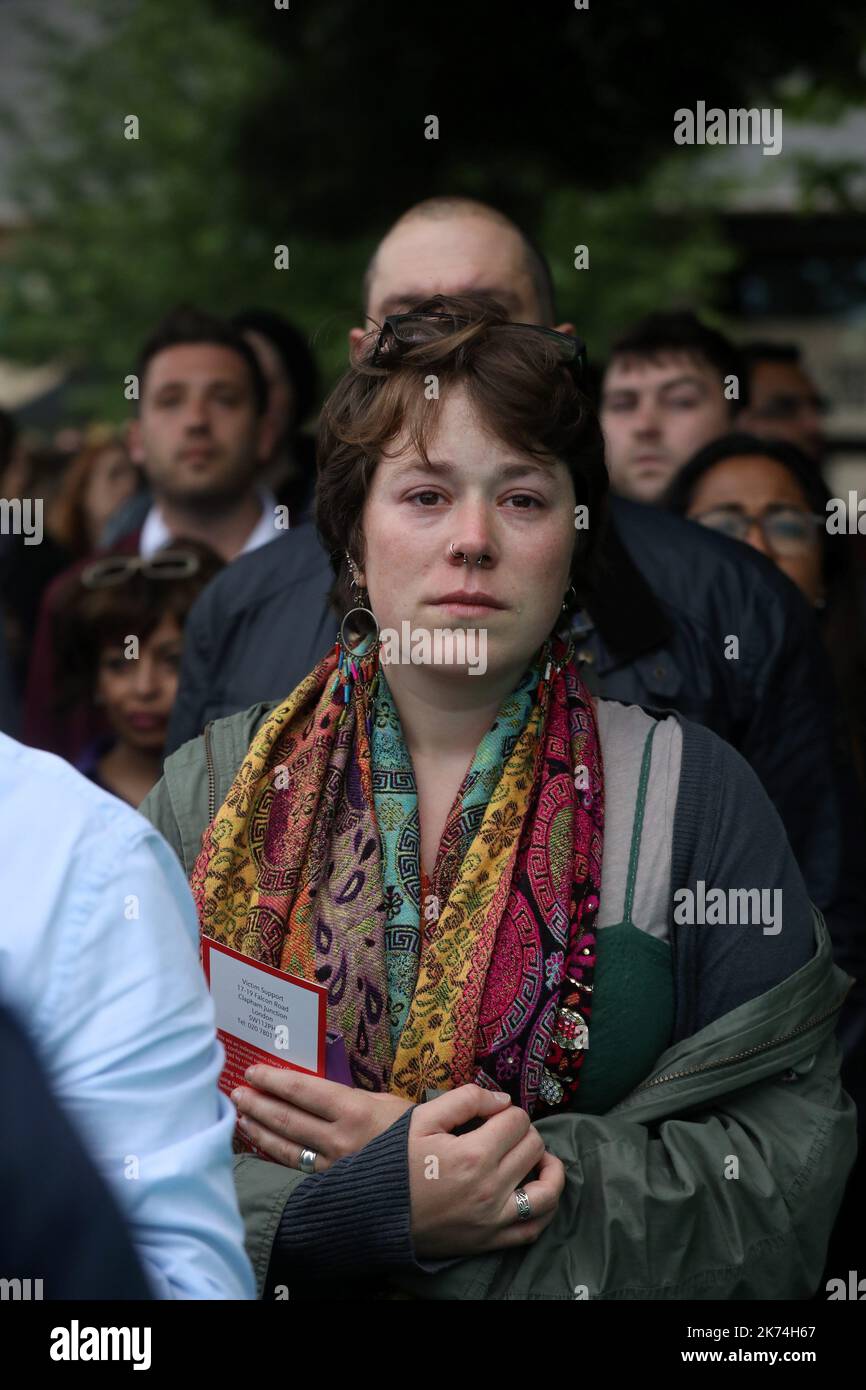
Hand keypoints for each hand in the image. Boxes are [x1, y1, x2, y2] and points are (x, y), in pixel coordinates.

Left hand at [231, 1066, 412, 1170]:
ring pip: (286, 1145)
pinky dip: (275, 1154)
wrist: (430, 1180)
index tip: (254, 1070)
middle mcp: (338, 1137)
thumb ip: (358, 1096)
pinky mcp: (331, 1184)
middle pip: (288, 1117)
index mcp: (354, 1110)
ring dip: (260, 1128)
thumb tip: (326, 1091)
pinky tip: (261, 1146)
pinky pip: (296, 1167)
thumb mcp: (392, 1104)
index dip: (275, 1080)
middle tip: (237, 1091)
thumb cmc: (413, 1135)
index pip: (303, 1091)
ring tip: (240, 1116)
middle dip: (259, 1103)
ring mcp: (332, 1164)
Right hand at [407, 1085, 564, 1258]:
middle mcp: (490, 1188)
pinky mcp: (490, 1241)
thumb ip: (466, 1099)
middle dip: (522, 1132)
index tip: (491, 1115)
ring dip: (549, 1169)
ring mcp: (493, 1219)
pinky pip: (533, 1228)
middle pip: (533, 1147)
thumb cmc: (397, 1161)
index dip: (507, 1111)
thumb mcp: (422, 1119)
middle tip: (503, 1133)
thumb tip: (503, 1099)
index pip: (516, 1120)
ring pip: (547, 1190)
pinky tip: (537, 1190)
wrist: (374, 1212)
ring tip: (539, 1158)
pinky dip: (544, 1207)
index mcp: (474, 1154)